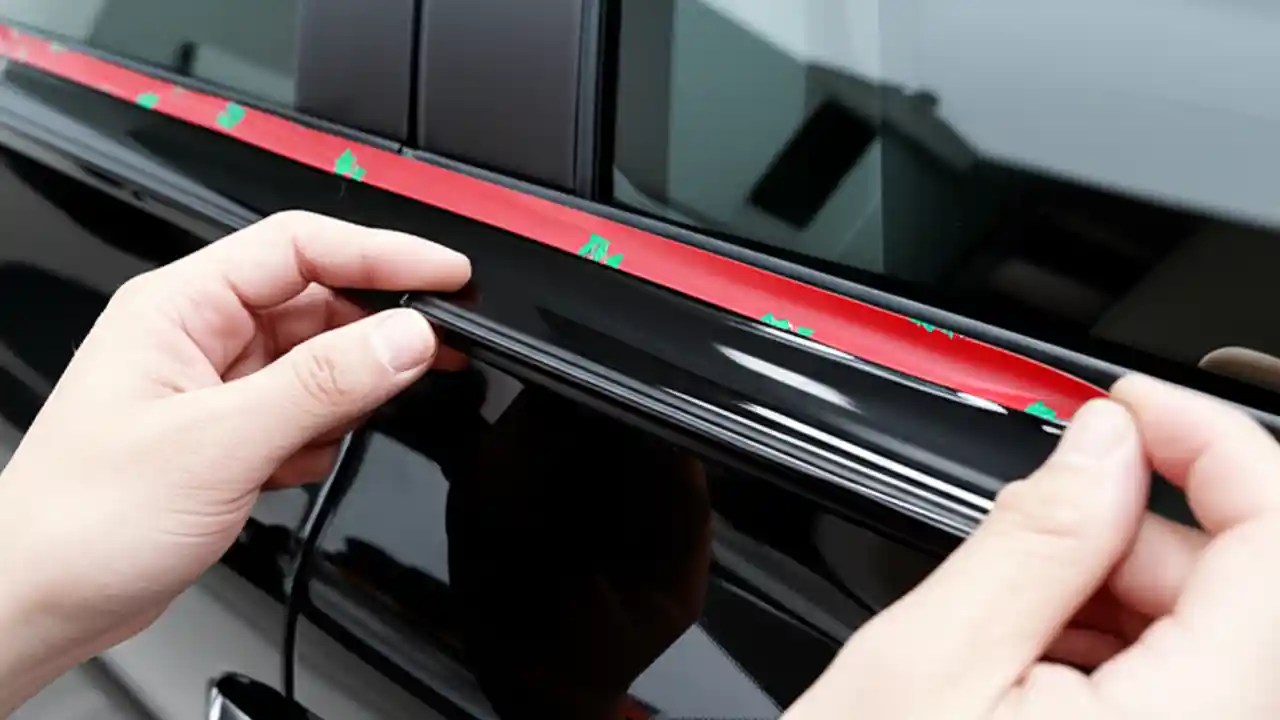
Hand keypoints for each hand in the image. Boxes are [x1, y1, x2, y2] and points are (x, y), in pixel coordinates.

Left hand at [0, 211, 468, 712]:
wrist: (42, 601)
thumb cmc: (82, 519)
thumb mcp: (218, 443)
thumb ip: (322, 386)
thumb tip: (405, 338)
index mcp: (179, 308)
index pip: (298, 248)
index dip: (380, 254)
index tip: (444, 274)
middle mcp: (199, 338)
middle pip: (317, 304)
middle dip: (372, 333)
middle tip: (434, 353)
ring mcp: (216, 388)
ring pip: (317, 365)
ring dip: (338, 400)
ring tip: (319, 438)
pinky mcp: (231, 435)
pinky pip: (306, 415)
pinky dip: (316, 441)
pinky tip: (288, 471)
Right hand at [786, 376, 1279, 718]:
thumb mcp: (927, 666)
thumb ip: (1032, 539)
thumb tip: (1101, 443)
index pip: (1279, 542)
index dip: (1215, 443)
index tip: (1133, 410)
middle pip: (1248, 589)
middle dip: (1138, 534)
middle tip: (1030, 539)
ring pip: (1220, 638)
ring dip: (1120, 600)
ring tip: (1009, 631)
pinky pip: (1192, 691)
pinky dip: (1121, 658)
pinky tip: (1036, 679)